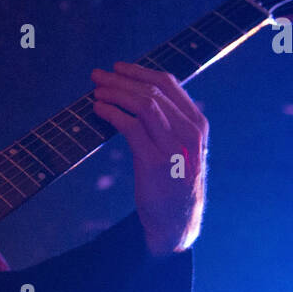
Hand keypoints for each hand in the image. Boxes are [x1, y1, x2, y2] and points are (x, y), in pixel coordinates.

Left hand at [91, 62, 207, 255]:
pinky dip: (111, 113)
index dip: (140, 71)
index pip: (169, 84)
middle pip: (152, 92)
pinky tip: (98, 110)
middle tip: (97, 75)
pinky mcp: (154, 162)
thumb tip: (140, 95)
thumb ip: (171, 124)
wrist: (176, 224)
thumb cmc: (174, 184)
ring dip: (114, 93)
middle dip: (121, 79)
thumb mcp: (182, 150)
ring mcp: (173, 148)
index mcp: (197, 125)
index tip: (118, 67)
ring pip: (142, 105)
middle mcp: (189, 133)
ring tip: (95, 91)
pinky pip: (130, 127)